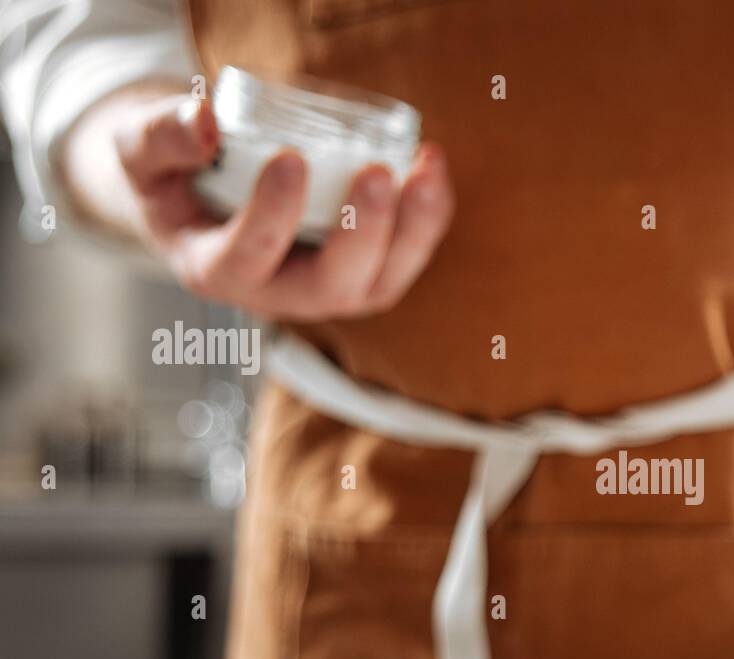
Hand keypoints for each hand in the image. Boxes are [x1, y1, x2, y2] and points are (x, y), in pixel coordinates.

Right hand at [112, 94, 453, 320]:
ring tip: (425, 171)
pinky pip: (404, 260)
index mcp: (215, 271)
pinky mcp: (362, 274)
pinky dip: (425, 220)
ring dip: (412, 233)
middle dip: (361, 235)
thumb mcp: (137, 152)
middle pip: (329, 289)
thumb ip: (158, 137)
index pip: (247, 257)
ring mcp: (326, 290)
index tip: (290, 159)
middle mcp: (276, 295)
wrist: (204, 193)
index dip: (272, 216)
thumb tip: (204, 123)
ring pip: (380, 285)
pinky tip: (430, 168)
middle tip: (377, 174)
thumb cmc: (171, 177)